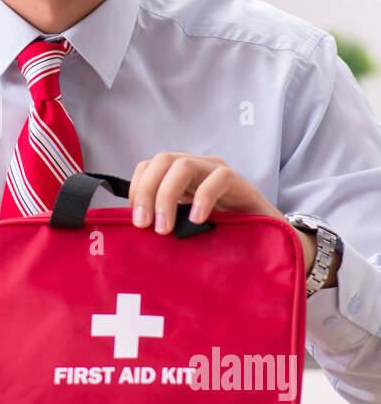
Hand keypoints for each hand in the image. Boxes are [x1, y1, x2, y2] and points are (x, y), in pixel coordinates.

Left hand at [127, 151, 316, 275]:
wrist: (270, 242)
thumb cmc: (223, 236)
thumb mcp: (186, 230)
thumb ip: (166, 225)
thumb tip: (133, 237)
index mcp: (179, 177)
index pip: (148, 167)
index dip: (136, 189)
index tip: (134, 221)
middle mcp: (195, 168)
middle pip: (161, 161)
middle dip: (146, 191)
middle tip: (143, 225)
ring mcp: (216, 172)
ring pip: (182, 165)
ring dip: (166, 196)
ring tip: (164, 227)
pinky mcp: (238, 182)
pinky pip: (218, 179)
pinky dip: (203, 198)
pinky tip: (197, 220)